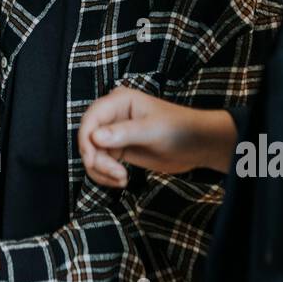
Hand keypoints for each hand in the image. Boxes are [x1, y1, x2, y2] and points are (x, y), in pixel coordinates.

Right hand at [79, 86, 233, 187]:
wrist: (197, 145)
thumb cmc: (179, 129)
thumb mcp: (151, 130)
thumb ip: (123, 133)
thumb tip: (95, 137)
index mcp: (119, 101)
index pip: (91, 118)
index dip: (86, 139)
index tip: (91, 159)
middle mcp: (113, 115)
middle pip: (88, 137)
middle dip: (96, 159)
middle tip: (115, 174)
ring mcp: (114, 133)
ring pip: (92, 153)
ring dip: (101, 170)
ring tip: (122, 179)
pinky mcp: (119, 149)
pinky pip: (101, 163)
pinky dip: (106, 175)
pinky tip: (121, 180)